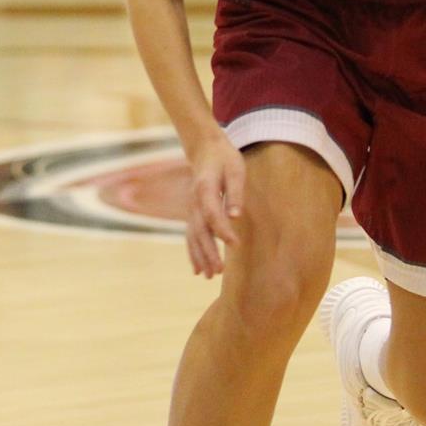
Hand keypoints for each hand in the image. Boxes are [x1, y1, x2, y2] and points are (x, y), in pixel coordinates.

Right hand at [183, 134, 246, 276]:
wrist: (205, 150)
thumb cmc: (224, 159)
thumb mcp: (235, 169)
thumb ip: (235, 192)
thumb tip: (235, 216)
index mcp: (205, 188)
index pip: (212, 213)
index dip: (222, 230)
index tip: (235, 244)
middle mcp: (194, 202)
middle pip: (199, 230)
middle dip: (208, 252)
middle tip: (218, 271)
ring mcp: (191, 209)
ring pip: (192, 236)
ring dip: (200, 257)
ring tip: (209, 276)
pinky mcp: (193, 213)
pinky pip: (190, 236)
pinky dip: (193, 253)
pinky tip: (198, 269)